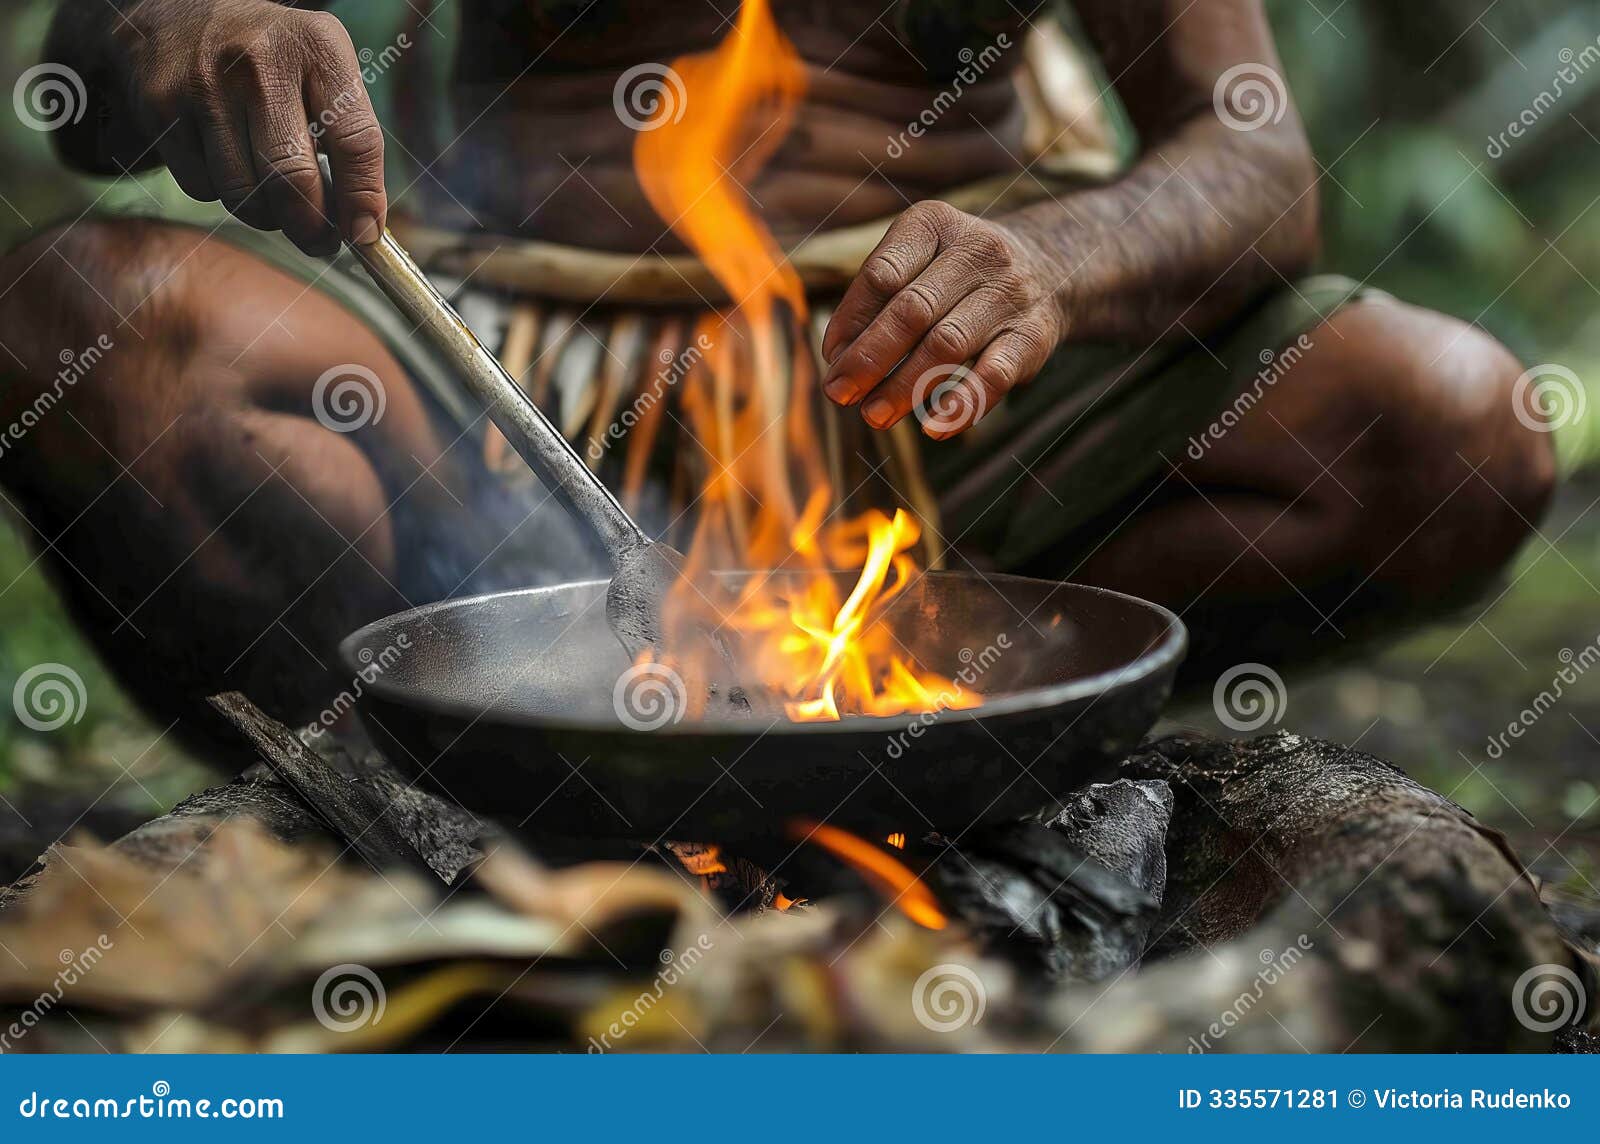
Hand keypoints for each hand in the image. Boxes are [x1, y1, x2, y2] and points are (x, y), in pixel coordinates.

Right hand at [113, 0, 385, 254]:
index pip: (355, 141)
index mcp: (316, 48)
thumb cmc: (272, 58)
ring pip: (245, 194)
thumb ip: (351, 137)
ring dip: (267, 215)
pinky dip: (222, 194)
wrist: (178, 10)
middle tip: (320, 241)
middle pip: (293, 179)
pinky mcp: (161, 109)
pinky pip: (203, 187)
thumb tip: (362, 227)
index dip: (363, 199)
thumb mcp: (323, 69)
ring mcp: (204, 84)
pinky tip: (230, 166)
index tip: (364, 235)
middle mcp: (259, 62)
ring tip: (276, 199)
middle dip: (311, 227)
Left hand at [820, 201, 1067, 438]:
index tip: (832, 358)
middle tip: (839, 394)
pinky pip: (993, 375)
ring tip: (874, 415)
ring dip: (904, 386)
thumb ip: (877, 299)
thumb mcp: (919, 262)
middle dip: (870, 358)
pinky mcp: (1034, 336)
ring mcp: (1009, 294)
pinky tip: (933, 429)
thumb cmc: (958, 274)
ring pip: (948, 345)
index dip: (851, 320)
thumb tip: (838, 356)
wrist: (1051, 268)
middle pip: (912, 311)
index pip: (882, 274)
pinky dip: (961, 406)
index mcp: (935, 225)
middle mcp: (977, 252)